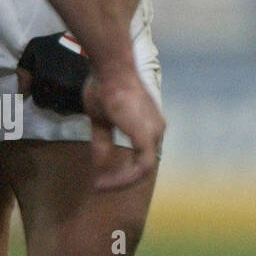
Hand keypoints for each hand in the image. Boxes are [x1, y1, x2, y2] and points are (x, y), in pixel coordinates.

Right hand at [81, 68, 164, 190]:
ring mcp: (154, 132)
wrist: (111, 69)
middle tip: (100, 186)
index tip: (99, 180)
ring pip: (144, 169)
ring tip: (100, 185)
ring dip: (122, 181)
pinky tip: (105, 181)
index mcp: (149, 125)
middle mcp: (157, 130)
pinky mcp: (147, 135)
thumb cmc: (105, 88)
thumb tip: (99, 165)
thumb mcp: (101, 121)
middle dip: (121, 180)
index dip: (123, 173)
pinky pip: (142, 166)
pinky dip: (125, 177)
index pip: (141, 157)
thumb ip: (103, 143)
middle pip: (143, 166)